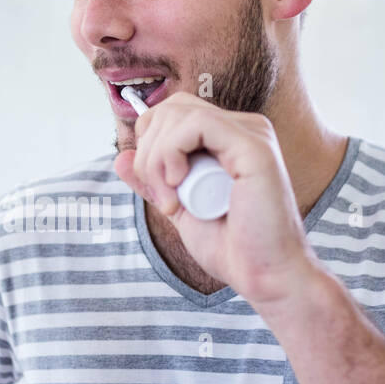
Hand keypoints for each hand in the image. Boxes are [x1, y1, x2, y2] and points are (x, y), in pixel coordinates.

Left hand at [113, 92, 322, 305]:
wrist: (263, 276)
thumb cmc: (231, 247)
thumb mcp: (179, 208)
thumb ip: (152, 182)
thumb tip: (121, 157)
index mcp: (229, 138)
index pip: (173, 112)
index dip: (149, 143)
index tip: (155, 188)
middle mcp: (244, 128)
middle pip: (171, 108)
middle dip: (148, 152)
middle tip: (162, 197)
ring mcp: (251, 133)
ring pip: (179, 114)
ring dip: (157, 159)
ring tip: (172, 200)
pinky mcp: (254, 146)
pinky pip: (198, 124)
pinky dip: (173, 152)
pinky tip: (179, 184)